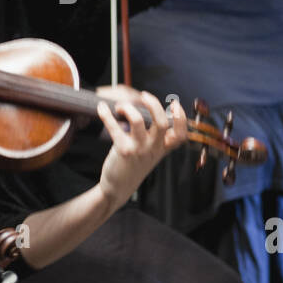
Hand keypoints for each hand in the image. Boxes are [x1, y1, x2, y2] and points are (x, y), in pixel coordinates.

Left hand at [95, 90, 187, 208]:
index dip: (180, 118)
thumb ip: (157, 137)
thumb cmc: (134, 166)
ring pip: (137, 120)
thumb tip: (153, 111)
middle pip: (161, 122)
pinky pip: (115, 127)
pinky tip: (101, 109)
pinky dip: (106, 115)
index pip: (180, 135)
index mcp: (162, 148)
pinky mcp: (123, 150)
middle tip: (144, 96)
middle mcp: (153, 148)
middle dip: (153, 104)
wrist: (119, 187)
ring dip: (127, 107)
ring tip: (120, 106)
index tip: (174, 104)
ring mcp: (139, 149)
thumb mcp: (151, 153)